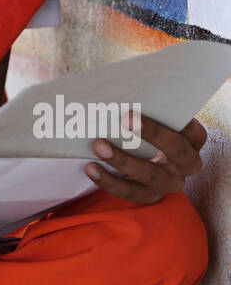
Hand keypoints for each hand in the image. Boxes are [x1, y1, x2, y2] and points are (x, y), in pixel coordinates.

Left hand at [85, 111, 207, 204]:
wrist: (144, 155)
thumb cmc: (148, 127)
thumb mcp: (156, 117)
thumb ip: (149, 108)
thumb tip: (124, 88)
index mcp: (193, 140)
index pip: (191, 129)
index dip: (178, 117)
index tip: (154, 106)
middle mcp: (187, 163)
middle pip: (176, 150)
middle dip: (152, 134)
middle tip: (125, 118)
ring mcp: (170, 182)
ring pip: (150, 175)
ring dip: (123, 160)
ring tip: (98, 145)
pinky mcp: (151, 195)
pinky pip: (131, 192)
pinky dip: (109, 181)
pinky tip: (91, 168)